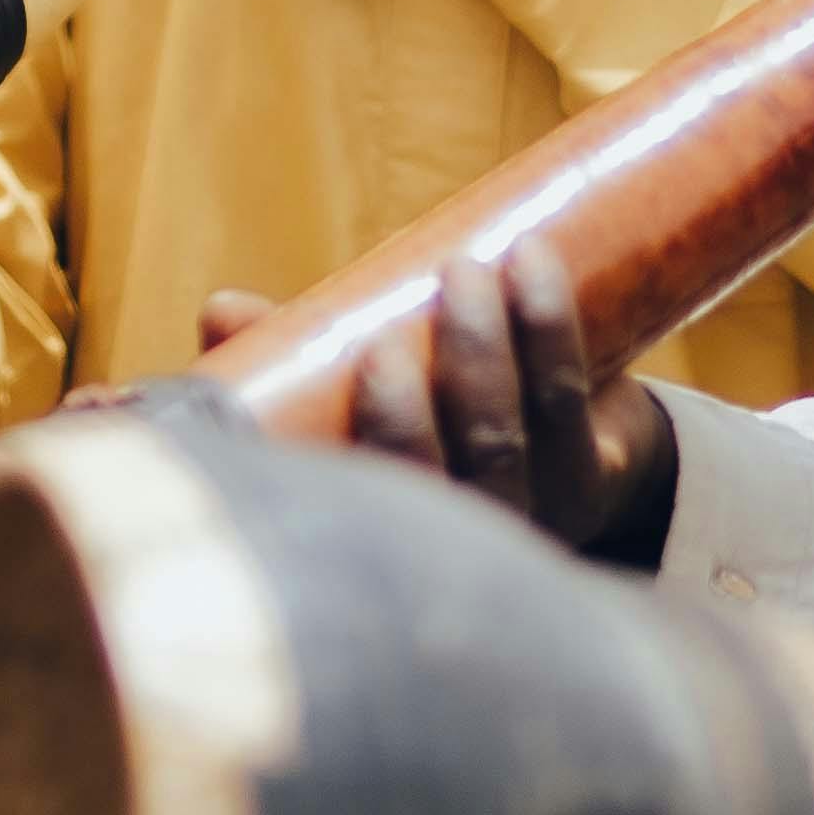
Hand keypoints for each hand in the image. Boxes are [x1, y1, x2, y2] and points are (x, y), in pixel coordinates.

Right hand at [202, 254, 677, 556]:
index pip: (383, 509)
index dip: (389, 435)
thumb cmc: (412, 415)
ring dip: (500, 344)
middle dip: (452, 381)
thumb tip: (221, 310)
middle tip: (444, 290)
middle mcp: (463, 548)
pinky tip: (534, 267)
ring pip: (516, 436)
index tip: (379, 358)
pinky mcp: (592, 477)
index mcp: (388, 541)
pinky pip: (569, 403)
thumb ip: (287, 363)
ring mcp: (533, 518)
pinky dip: (553, 331)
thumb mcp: (342, 398)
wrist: (551, 446)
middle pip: (462, 473)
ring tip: (473, 266)